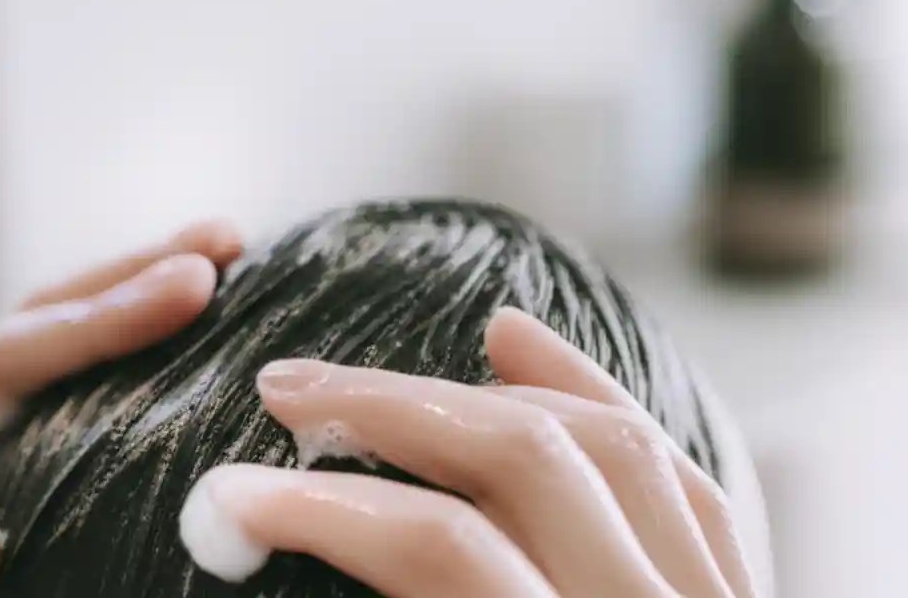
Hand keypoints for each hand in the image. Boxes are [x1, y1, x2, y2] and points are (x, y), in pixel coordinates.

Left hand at [0, 221, 241, 597]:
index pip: (9, 358)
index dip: (99, 320)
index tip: (188, 290)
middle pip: (47, 316)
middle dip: (135, 268)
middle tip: (224, 241)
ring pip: (74, 334)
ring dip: (145, 286)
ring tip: (228, 258)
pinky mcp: (31, 445)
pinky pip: (93, 380)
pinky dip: (148, 343)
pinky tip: (203, 333)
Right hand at [182, 307, 757, 597]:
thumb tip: (262, 548)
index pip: (445, 557)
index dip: (323, 513)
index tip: (229, 496)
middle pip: (527, 461)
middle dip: (390, 412)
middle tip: (288, 389)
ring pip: (608, 443)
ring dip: (483, 387)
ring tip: (378, 371)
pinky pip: (678, 470)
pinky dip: (595, 398)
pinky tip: (519, 351)